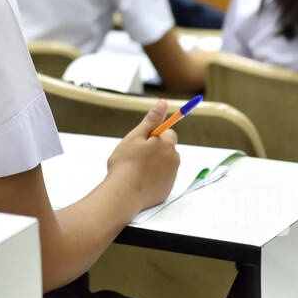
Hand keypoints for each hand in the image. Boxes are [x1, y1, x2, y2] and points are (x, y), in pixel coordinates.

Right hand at [106, 99, 180, 213]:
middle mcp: (174, 160)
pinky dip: (152, 178)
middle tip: (136, 155)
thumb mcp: (135, 136)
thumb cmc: (126, 163)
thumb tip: (163, 103)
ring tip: (135, 169)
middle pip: (167, 149)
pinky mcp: (166, 191)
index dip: (154, 135)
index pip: (168, 132)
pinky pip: (161, 179)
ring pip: (164, 164)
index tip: (142, 141)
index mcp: (167, 145)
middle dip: (155, 149)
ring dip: (154, 164)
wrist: (123, 194)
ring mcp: (171, 177)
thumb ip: (151, 120)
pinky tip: (138, 181)